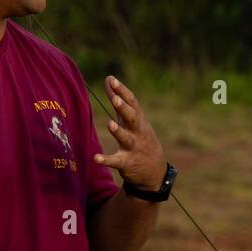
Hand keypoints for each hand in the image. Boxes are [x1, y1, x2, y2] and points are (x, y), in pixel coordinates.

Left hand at [93, 76, 167, 191]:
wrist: (155, 171)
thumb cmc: (140, 138)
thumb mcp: (132, 119)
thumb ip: (119, 99)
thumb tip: (109, 78)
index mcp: (138, 120)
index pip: (132, 103)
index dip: (122, 91)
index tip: (112, 80)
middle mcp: (137, 132)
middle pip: (132, 118)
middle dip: (125, 109)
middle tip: (116, 100)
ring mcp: (133, 147)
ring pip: (126, 139)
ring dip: (119, 132)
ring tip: (110, 124)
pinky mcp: (127, 163)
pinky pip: (116, 161)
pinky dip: (106, 160)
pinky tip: (96, 158)